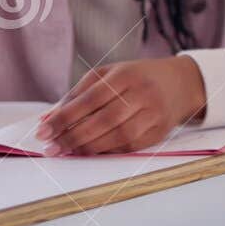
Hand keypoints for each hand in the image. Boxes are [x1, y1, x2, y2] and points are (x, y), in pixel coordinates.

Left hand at [37, 57, 207, 155]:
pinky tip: (92, 150)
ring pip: (117, 136)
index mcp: (126, 75)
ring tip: (68, 150)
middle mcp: (143, 93)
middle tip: (51, 148)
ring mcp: (154, 113)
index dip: (63, 118)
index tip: (43, 132)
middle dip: (72, 137)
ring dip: (88, 147)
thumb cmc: (137, 77)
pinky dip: (107, 150)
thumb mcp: (109, 75)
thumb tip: (47, 119)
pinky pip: (130, 146)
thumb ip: (78, 94)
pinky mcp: (160, 131)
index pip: (89, 100)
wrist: (181, 83)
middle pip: (103, 121)